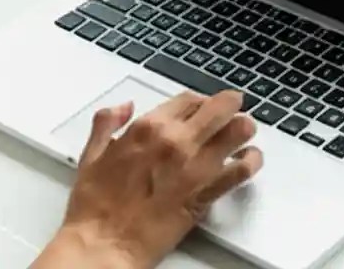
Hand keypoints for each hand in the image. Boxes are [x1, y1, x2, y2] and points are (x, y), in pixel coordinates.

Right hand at [35, 90, 263, 268]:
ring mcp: (195, 166)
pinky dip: (252, 161)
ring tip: (242, 135)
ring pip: (239, 130)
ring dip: (243, 130)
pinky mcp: (207, 193)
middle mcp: (176, 141)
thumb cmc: (97, 207)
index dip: (201, 101)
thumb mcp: (91, 155)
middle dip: (230, 106)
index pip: (189, 98)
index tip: (202, 109)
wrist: (105, 244)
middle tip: (231, 112)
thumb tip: (124, 107)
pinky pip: (242, 170)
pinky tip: (250, 160)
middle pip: (221, 106)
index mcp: (148, 127)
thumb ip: (107, 123)